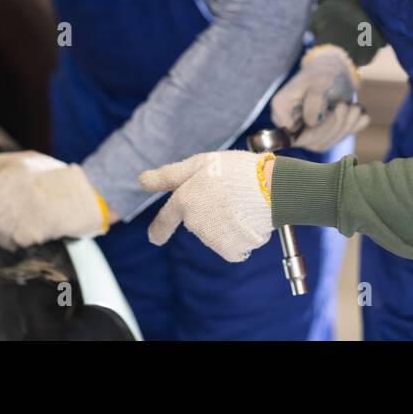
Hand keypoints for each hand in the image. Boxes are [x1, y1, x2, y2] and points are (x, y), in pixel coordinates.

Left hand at [0, 151, 107, 249]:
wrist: (92, 196)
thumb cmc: (60, 178)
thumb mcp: (31, 159)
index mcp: (15, 171)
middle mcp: (18, 188)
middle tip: (2, 228)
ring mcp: (26, 209)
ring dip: (5, 236)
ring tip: (19, 233)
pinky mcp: (35, 228)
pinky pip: (15, 241)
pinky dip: (19, 242)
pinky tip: (31, 236)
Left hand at [139, 150, 273, 261]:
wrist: (271, 189)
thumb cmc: (237, 171)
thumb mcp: (200, 163)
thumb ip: (169, 175)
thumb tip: (141, 181)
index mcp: (184, 200)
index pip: (166, 219)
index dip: (159, 228)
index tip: (155, 238)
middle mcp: (194, 223)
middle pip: (199, 222)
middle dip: (210, 213)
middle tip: (231, 195)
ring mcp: (212, 239)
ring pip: (217, 234)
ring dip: (228, 223)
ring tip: (244, 204)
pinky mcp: (231, 250)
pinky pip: (234, 246)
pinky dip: (242, 236)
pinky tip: (250, 220)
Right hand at [271, 44, 365, 150]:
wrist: (335, 72)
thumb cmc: (323, 73)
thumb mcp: (320, 81)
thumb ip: (315, 99)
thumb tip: (312, 122)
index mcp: (282, 110)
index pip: (293, 135)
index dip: (316, 130)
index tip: (333, 110)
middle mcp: (291, 124)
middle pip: (311, 142)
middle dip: (334, 125)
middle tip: (346, 105)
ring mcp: (306, 132)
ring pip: (325, 144)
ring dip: (345, 126)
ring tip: (355, 108)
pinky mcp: (322, 135)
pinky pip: (336, 140)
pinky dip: (352, 128)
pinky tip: (360, 116)